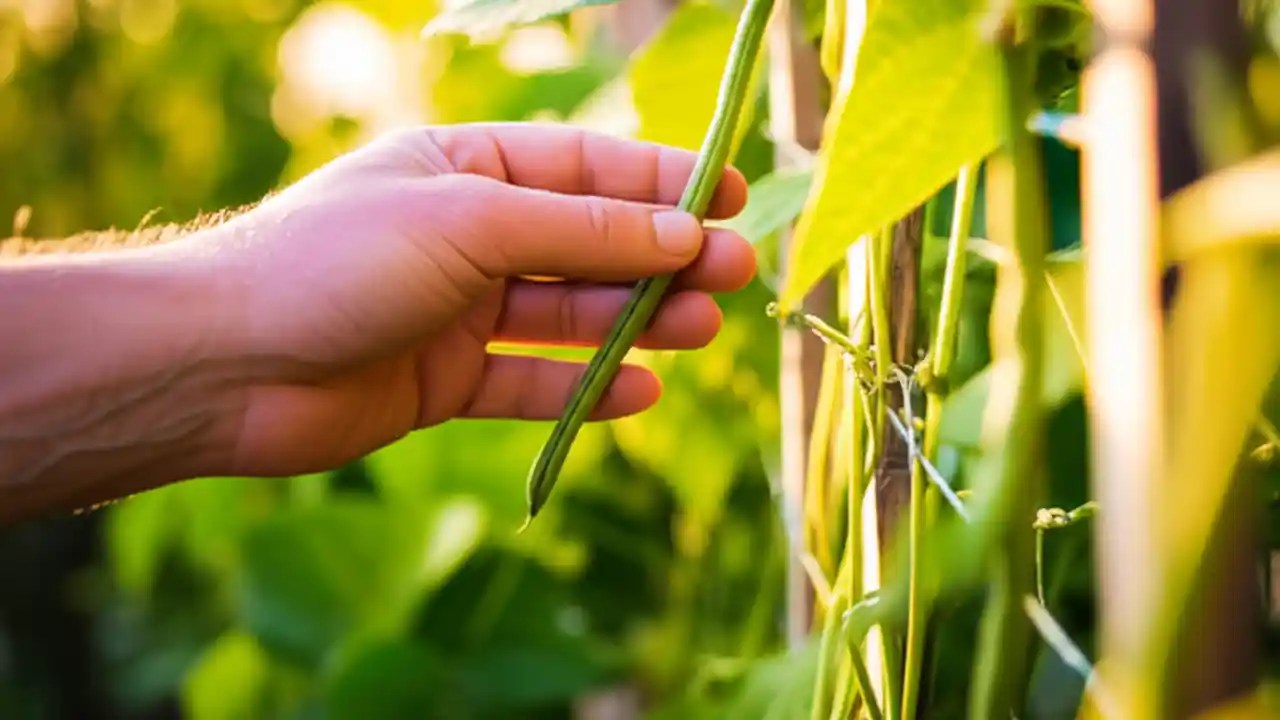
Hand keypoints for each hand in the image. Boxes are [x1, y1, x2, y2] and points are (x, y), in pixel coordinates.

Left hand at [199, 123, 754, 477]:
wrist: (223, 366)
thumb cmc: (336, 261)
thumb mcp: (471, 222)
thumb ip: (581, 231)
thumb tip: (682, 234)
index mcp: (466, 168)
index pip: (584, 167)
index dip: (660, 181)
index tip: (732, 197)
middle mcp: (467, 236)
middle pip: (587, 245)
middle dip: (661, 259)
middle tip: (734, 276)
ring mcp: (458, 311)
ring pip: (567, 316)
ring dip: (635, 322)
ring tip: (702, 332)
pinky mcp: (445, 382)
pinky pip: (530, 382)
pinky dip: (583, 389)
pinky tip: (639, 391)